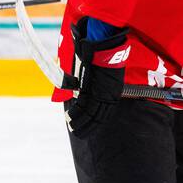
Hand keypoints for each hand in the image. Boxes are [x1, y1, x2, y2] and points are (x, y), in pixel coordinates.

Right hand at [65, 17, 128, 138]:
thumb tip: (90, 91)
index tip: (89, 129)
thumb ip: (99, 87)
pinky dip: (75, 114)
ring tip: (72, 129)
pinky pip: (82, 106)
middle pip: (97, 118)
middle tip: (79, 134)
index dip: (96, 124)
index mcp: (113, 95)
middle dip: (88, 128)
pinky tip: (70, 119)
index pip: (104, 114)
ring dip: (80, 123)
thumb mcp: (106, 77)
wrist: (104, 48)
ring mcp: (99, 94)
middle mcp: (108, 97)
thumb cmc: (104, 59)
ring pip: (89, 114)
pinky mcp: (91, 89)